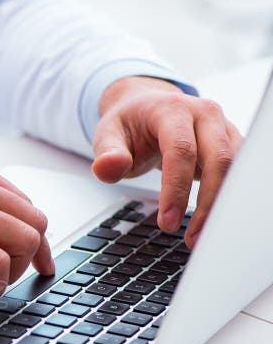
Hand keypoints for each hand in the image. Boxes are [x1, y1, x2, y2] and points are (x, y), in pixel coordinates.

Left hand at [91, 76, 242, 247]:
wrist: (146, 106)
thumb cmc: (128, 124)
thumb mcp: (107, 136)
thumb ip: (106, 154)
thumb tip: (107, 167)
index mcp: (171, 110)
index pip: (181, 150)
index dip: (176, 189)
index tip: (168, 222)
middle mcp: (204, 114)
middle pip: (218, 159)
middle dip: (207, 203)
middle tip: (190, 237)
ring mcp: (222, 128)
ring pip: (234, 167)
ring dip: (220, 205)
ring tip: (200, 235)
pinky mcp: (230, 143)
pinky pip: (236, 172)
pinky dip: (225, 198)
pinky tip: (211, 221)